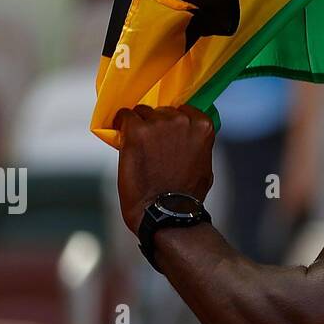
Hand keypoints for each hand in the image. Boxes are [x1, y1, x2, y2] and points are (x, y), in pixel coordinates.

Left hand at [115, 105, 214, 234]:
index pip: (184, 110)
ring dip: (138, 125)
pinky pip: (124, 115)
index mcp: (203, 126)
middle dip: (156, 125)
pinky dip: (120, 123)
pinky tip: (119, 133)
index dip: (173, 122)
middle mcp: (182, 120)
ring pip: (142, 112)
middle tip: (150, 145)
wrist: (165, 212)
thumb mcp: (204, 165)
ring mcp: (159, 124)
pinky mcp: (137, 131)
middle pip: (162, 111)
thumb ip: (196, 145)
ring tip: (135, 145)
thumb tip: (188, 140)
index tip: (165, 134)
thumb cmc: (186, 196)